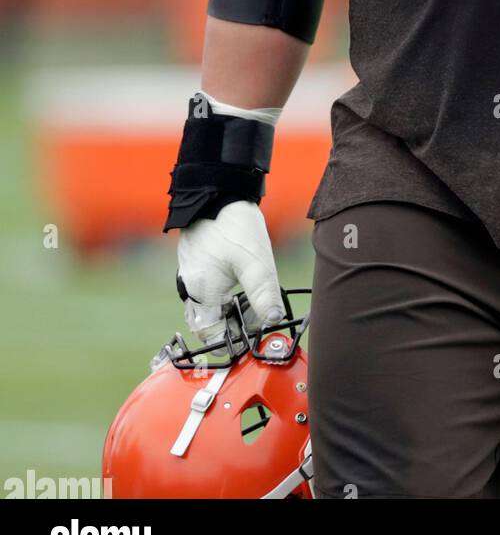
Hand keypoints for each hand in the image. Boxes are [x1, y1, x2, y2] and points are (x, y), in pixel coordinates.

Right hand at [176, 200, 283, 342]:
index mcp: (201, 293)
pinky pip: (208, 293)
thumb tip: (273, 322)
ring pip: (210, 308)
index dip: (232, 342)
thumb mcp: (256, 263)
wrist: (217, 192)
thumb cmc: (234, 226)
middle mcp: (191, 289)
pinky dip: (225, 297)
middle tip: (258, 324)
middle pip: (210, 323)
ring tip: (255, 307)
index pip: (212, 335)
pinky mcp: (196, 266)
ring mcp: (191, 277)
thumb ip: (264, 295)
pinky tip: (244, 290)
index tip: (253, 342)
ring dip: (231, 312)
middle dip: (234, 328)